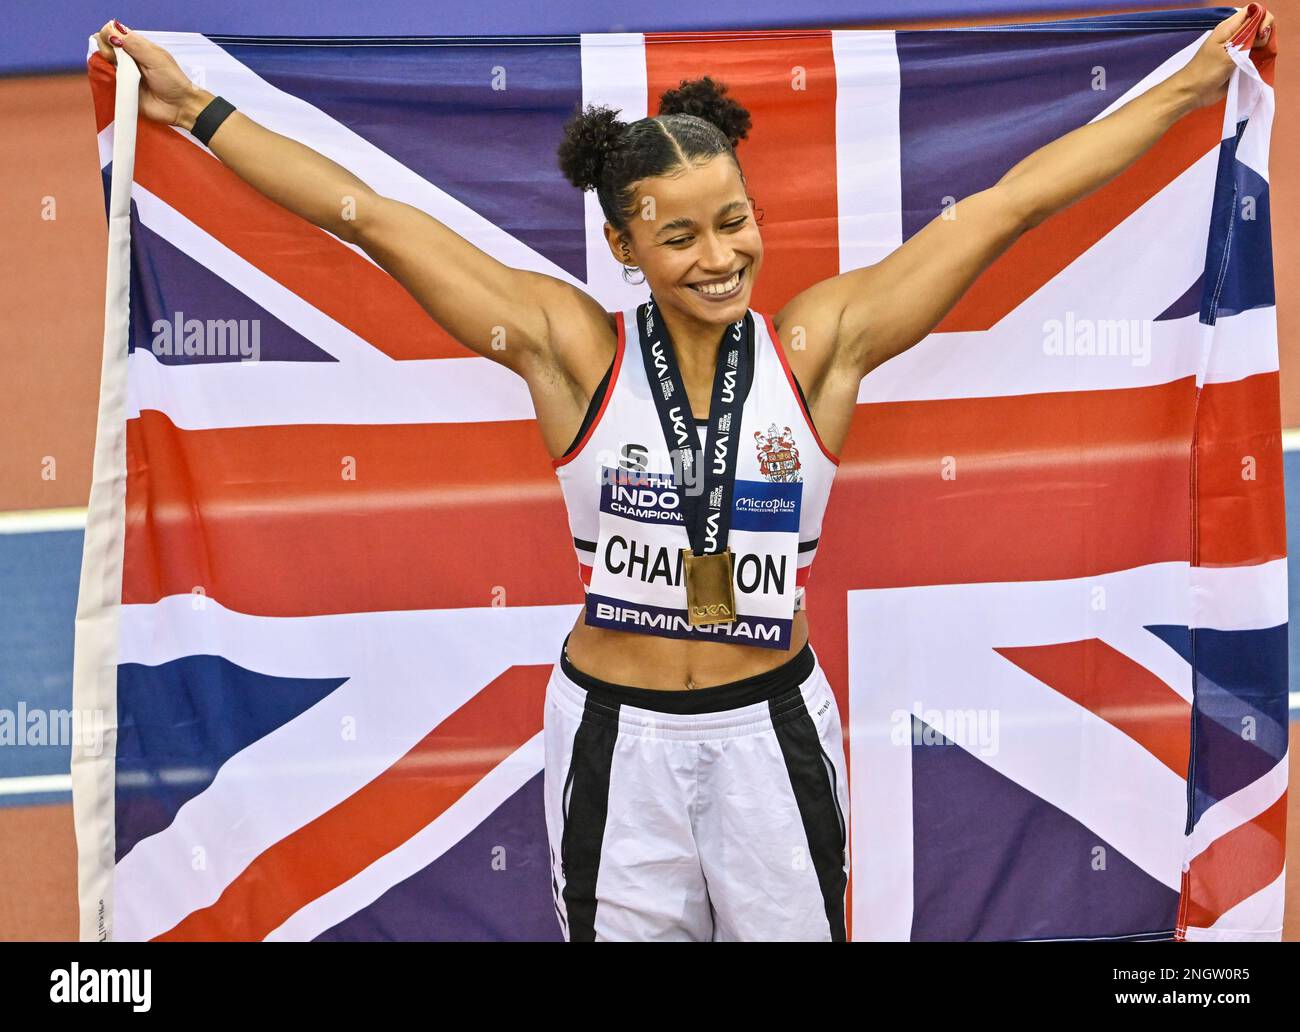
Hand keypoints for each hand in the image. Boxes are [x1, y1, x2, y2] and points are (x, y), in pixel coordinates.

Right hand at [93, 20, 213, 127]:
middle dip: (105, 50)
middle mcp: (127, 57)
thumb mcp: (155, 57)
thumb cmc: (173, 81)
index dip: (109, 36)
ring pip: (101, 62)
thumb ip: (134, 43)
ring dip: (104, 65)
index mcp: (137, 46)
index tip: (117, 46)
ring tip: (119, 75)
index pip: (112, 32)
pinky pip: (105, 81)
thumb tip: (111, 30)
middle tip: (116, 61)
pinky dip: (105, 79)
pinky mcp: (121, 89)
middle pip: (103, 45)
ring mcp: (123, 73)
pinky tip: (114, 83)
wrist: (179, 107)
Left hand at [1173, 5, 1275, 110]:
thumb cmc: (1206, 71)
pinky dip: (1259, 57)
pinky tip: (1257, 64)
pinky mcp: (1238, 62)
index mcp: (1229, 27)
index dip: (1262, 20)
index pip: (1254, 12)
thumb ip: (1246, 36)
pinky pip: (1255, 54)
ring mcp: (1237, 48)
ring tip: (1256, 58)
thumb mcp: (1228, 52)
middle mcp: (1235, 34)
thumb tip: (1262, 24)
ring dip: (1263, 47)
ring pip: (1259, 40)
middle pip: (1259, 25)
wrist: (1192, 92)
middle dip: (1264, 34)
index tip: (1261, 35)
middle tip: (1257, 49)